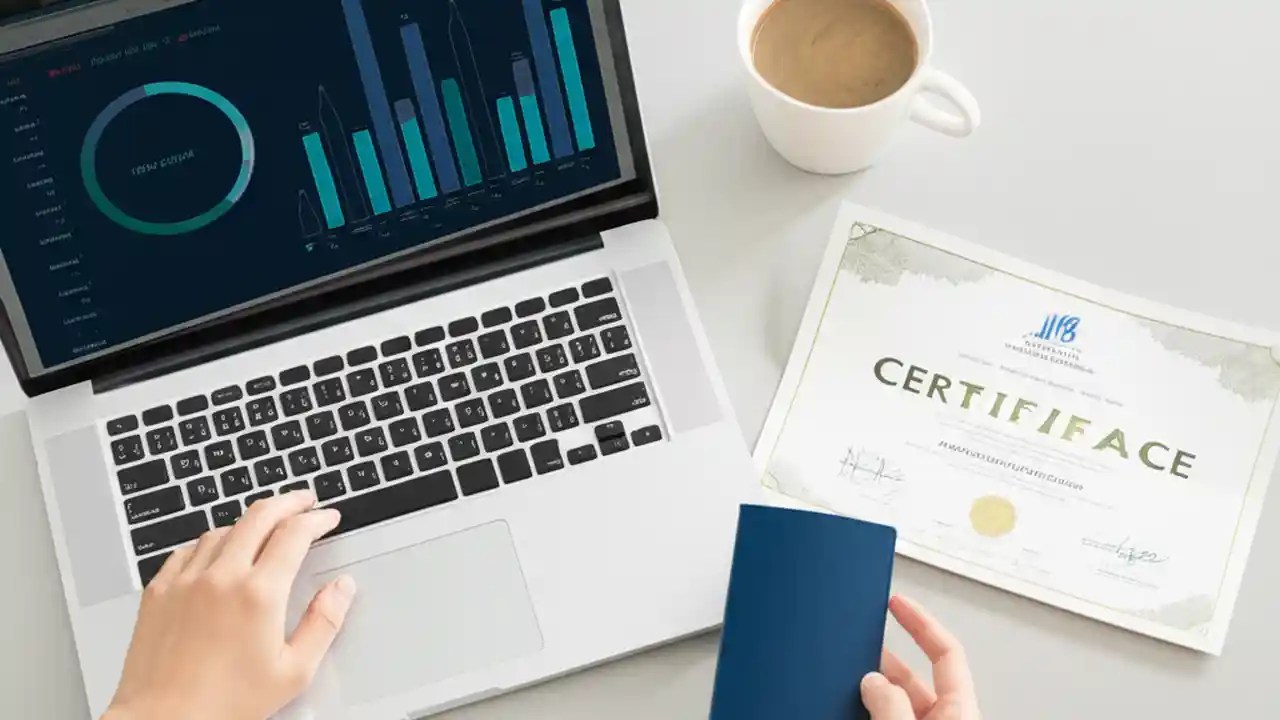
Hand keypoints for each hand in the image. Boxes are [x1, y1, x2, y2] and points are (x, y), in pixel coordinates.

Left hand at [103, 492, 356, 719]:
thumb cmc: (224, 705)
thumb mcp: (294, 671)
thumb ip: (324, 622)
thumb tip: (342, 589)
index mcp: (259, 594)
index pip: (295, 533)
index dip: (317, 519)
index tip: (328, 518)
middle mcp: (221, 577)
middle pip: (260, 515)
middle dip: (288, 503)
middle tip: (304, 501)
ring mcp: (186, 580)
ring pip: (222, 529)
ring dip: (249, 521)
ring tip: (264, 526)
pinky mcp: (159, 591)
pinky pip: (187, 550)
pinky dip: (209, 542)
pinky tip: (216, 551)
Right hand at [861, 595, 980, 719]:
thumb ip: (891, 702)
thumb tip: (872, 681)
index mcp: (961, 709)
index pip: (947, 650)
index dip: (921, 621)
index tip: (898, 602)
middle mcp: (949, 719)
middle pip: (915, 676)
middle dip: (885, 659)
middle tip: (860, 645)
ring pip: (899, 701)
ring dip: (875, 689)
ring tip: (847, 680)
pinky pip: (892, 717)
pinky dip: (872, 708)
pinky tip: (852, 705)